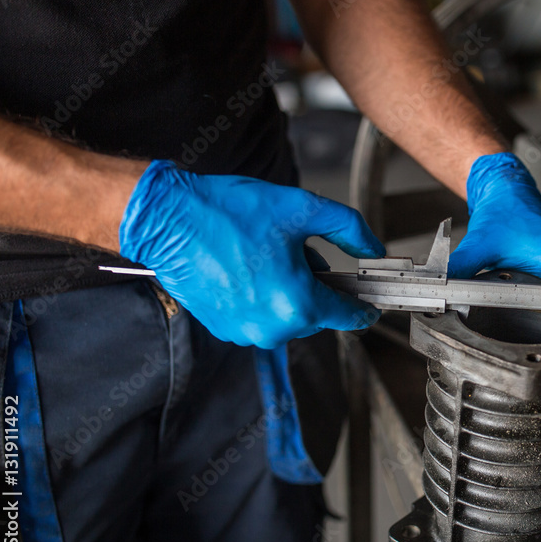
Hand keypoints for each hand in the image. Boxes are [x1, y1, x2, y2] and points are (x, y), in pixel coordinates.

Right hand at [119, 160, 383, 347]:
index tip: (370, 302)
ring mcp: (245, 332)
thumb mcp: (302, 208)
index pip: (348, 316)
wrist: (168, 220)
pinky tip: (246, 268)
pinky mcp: (224, 329)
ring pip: (287, 316)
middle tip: (294, 251)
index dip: (362, 305)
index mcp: (297, 304)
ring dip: (286, 292)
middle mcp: (272, 328)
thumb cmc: (227, 213)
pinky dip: (261, 297)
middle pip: (316, 314)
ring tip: (263, 256)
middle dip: (314, 286)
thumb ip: (349, 229)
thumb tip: (372, 249)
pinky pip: (260, 317)